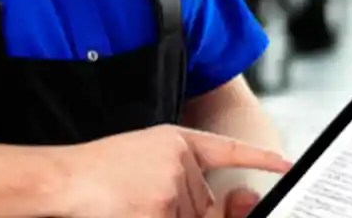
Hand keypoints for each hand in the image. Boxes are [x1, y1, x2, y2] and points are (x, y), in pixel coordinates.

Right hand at [57, 125, 291, 217]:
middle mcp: (179, 160)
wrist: (67, 180)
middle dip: (182, 213)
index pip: (226, 150)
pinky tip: (133, 210)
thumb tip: (210, 203)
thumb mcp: (143, 157)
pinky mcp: (162, 209)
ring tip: (131, 204)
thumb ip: (176, 173)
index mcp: (175, 141)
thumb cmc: (97, 172)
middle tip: (141, 201)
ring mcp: (172, 186)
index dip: (258, 158)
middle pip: (202, 204)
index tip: (285, 165)